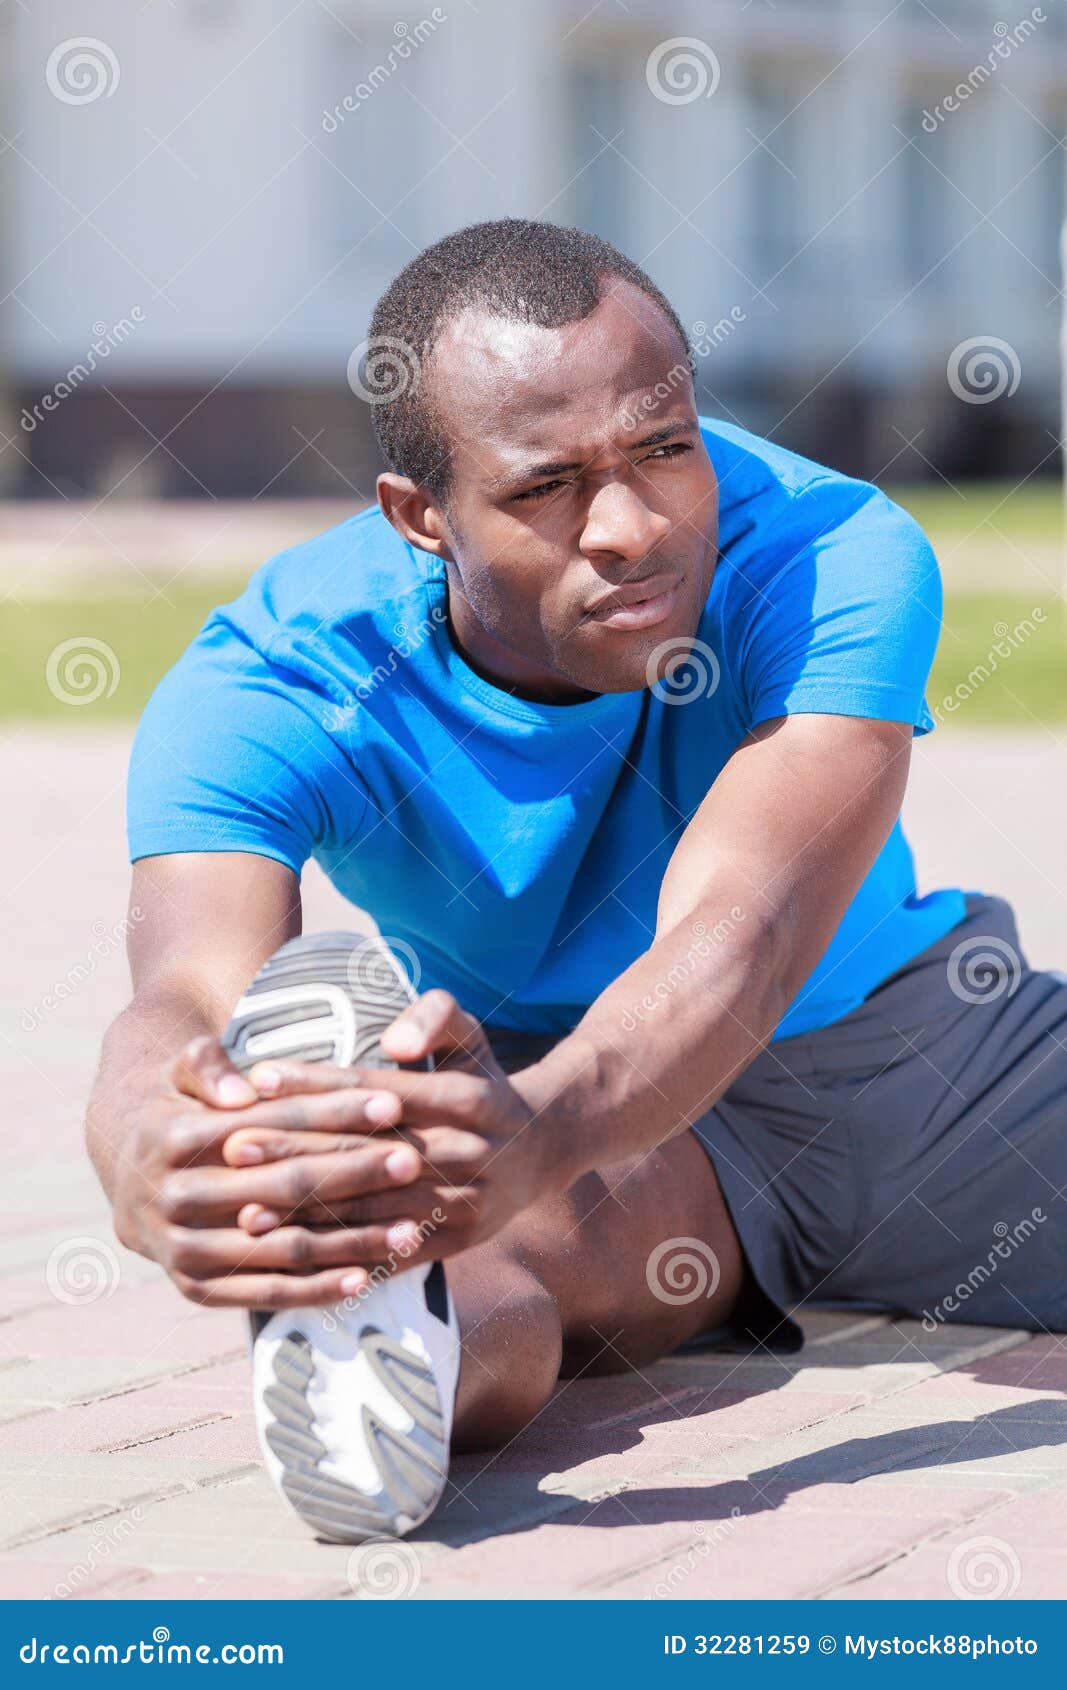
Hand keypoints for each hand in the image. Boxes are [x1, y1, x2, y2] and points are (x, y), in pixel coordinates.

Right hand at [110, 1032, 427, 1307]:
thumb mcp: (180, 1069)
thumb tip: (245, 1088)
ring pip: (283, 1246)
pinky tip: (367, 1277)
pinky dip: (317, 1289)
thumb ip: (208, 1064)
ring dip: (351, 1241)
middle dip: (356, 1173)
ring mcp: (183, 1249)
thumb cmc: (179, 1107)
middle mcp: (176, 1198)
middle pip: (286, 1186)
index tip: (392, 1105)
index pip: (273, 1124)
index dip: (335, 1113)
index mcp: (175, 1138)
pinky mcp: (195, 1287)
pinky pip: (266, 1294)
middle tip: (414, 1161)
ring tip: (410, 1227)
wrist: (126, 1172)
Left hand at [219, 991, 565, 1269]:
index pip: (374, 1090)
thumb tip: (395, 1044)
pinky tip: (296, 1256)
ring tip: (247, 1209)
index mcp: (464, 1099)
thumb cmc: (486, 1082)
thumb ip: (435, 1018)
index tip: (259, 1079)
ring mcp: (465, 1202)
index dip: (316, 1084)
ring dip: (309, 1212)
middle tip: (232, 1145)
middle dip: (295, 1149)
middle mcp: (466, 1152)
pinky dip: (346, 1256)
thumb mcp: (471, 1035)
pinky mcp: (461, 1241)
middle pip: (366, 1151)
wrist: (548, 1145)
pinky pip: (395, 1252)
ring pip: (375, 1208)